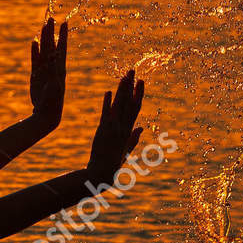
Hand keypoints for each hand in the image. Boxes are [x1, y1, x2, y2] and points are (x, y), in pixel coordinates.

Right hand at [28, 17, 66, 131]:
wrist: (46, 113)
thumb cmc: (53, 101)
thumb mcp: (55, 85)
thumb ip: (54, 69)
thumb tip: (54, 53)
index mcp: (60, 67)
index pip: (61, 47)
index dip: (63, 35)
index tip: (65, 22)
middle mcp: (52, 66)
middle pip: (51, 45)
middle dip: (51, 32)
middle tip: (51, 18)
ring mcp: (44, 70)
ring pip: (43, 50)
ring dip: (43, 38)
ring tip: (43, 26)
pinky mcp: (36, 75)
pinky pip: (35, 59)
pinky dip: (35, 51)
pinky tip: (34, 42)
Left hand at [86, 69, 144, 184]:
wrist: (101, 172)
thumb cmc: (113, 163)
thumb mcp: (127, 150)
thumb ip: (134, 138)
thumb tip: (141, 127)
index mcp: (128, 131)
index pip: (136, 108)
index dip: (139, 93)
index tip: (141, 81)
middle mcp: (122, 127)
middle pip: (128, 102)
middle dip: (131, 85)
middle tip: (132, 70)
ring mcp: (113, 128)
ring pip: (119, 105)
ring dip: (122, 90)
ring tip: (124, 76)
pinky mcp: (102, 131)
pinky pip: (105, 114)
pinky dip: (107, 103)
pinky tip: (108, 93)